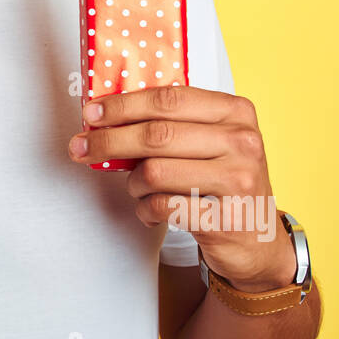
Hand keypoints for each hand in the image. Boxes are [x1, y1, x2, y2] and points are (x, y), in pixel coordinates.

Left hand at [68, 86, 296, 291]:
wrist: (257, 241)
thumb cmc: (224, 183)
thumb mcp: (211, 143)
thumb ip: (172, 124)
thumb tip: (108, 116)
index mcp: (236, 112)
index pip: (169, 98)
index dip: (123, 104)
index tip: (92, 112)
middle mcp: (242, 142)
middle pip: (156, 134)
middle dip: (109, 141)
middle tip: (81, 147)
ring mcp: (238, 181)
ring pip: (154, 172)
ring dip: (133, 183)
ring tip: (138, 188)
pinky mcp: (226, 218)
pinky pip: (162, 206)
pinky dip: (146, 209)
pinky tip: (151, 210)